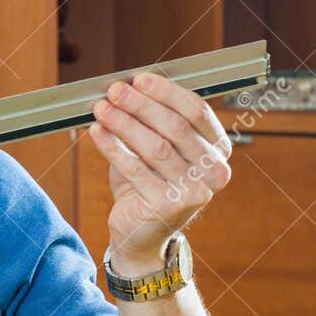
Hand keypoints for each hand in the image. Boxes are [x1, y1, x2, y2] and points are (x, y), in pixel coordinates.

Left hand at [87, 71, 232, 274]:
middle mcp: (213, 173)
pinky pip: (135, 168)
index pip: (197, 112)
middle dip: (141, 104)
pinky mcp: (167, 207)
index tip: (139, 79)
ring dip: (124, 122)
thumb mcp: (157, 151)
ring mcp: (193, 192)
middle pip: (176, 127)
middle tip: (115, 91)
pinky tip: (97, 132)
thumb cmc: (148, 185)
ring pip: (155, 146)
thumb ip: (152, 122)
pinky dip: (113, 147)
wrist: (141, 235)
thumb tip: (129, 87)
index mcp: (219, 152)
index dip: (167, 93)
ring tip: (101, 108)